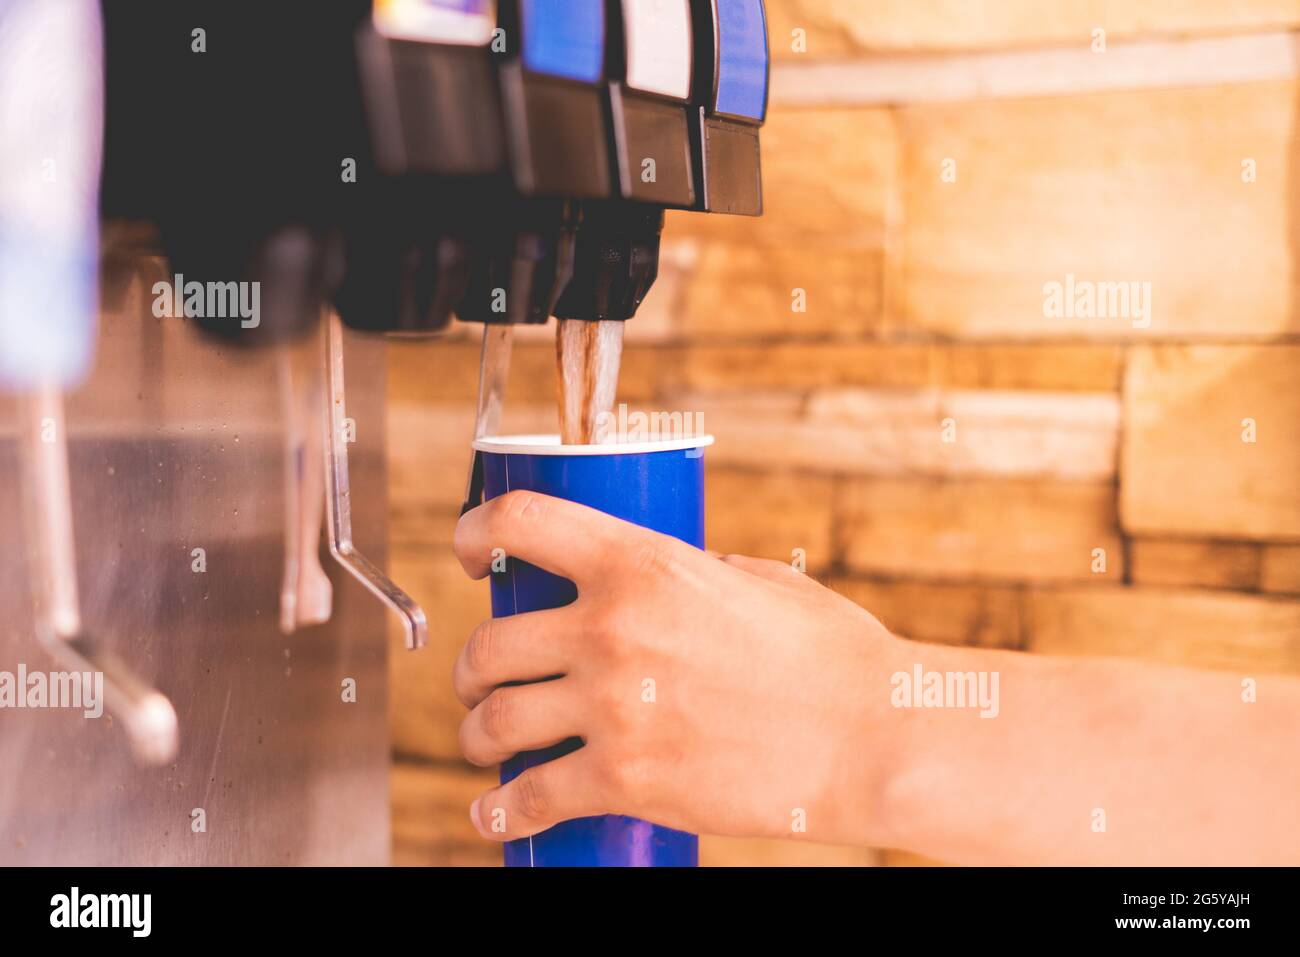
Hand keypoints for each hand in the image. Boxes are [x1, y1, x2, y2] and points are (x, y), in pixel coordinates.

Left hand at [452, 490, 904, 846]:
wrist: (873, 735)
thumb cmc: (832, 655)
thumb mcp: (757, 581)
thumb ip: (695, 573)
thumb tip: (665, 580)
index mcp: (641, 563)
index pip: (522, 522)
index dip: (474, 534)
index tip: (471, 557)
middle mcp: (611, 627)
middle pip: (488, 644)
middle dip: (470, 669)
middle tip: (479, 682)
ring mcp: (612, 705)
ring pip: (493, 722)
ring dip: (476, 737)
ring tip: (485, 746)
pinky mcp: (625, 778)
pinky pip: (530, 799)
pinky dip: (501, 813)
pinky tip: (496, 816)